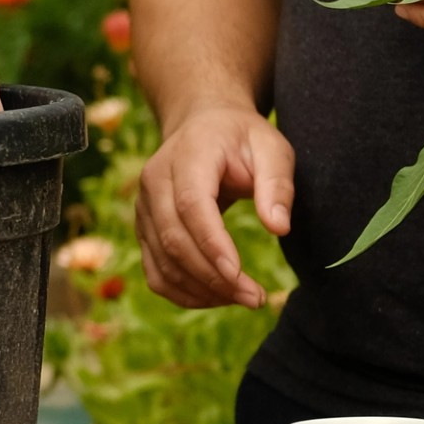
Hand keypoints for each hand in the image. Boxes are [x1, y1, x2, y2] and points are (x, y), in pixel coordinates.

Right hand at [136, 103, 292, 307]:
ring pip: (162, 261)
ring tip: (243, 299)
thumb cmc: (241, 138)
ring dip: (201, 290)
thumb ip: (277, 183)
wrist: (203, 125)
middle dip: (213, 276)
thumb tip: (279, 227)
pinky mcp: (144, 228)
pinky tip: (216, 298)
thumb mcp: (271, 147)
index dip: (211, 243)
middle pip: (173, 238)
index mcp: (187, 154)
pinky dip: (183, 292)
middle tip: (254, 298)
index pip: (191, 205)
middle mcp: (155, 180)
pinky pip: (155, 271)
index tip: (239, 274)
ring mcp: (144, 206)